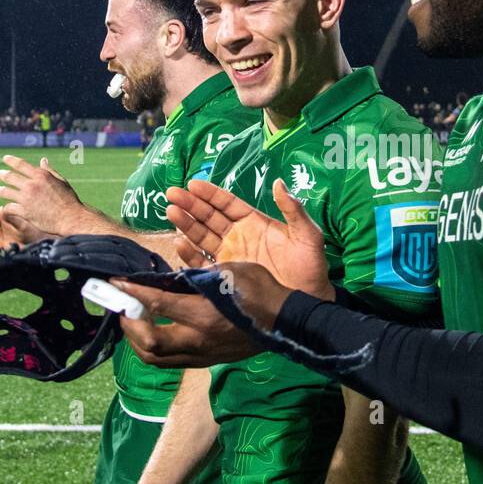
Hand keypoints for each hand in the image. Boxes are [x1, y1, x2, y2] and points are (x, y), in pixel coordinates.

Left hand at [0, 155, 82, 234]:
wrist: (71, 218)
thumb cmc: (69, 200)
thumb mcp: (61, 181)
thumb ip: (50, 171)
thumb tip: (43, 160)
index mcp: (41, 175)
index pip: (21, 164)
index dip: (11, 160)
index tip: (5, 158)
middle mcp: (32, 185)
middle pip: (10, 176)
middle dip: (2, 175)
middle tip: (0, 174)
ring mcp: (26, 198)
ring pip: (5, 192)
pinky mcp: (24, 212)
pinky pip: (8, 207)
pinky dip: (5, 208)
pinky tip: (4, 208)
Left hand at [109, 274, 264, 367]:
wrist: (287, 323)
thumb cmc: (261, 290)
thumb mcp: (230, 271)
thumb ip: (198, 276)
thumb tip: (171, 277)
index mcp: (204, 313)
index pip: (156, 304)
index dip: (132, 292)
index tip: (115, 283)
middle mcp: (198, 340)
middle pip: (148, 343)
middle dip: (129, 324)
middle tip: (123, 307)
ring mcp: (202, 355)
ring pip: (156, 358)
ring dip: (137, 342)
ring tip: (133, 323)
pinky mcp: (206, 362)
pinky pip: (170, 361)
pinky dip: (154, 349)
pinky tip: (153, 333)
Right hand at [166, 178, 331, 298]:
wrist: (309, 300)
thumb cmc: (311, 266)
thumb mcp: (307, 234)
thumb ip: (294, 210)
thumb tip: (278, 183)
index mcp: (255, 222)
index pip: (228, 203)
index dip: (210, 194)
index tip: (192, 184)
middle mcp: (239, 237)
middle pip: (210, 216)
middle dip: (191, 205)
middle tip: (172, 194)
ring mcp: (231, 256)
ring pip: (203, 236)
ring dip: (187, 224)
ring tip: (171, 212)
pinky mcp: (226, 276)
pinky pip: (205, 263)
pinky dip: (192, 254)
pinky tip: (181, 244)